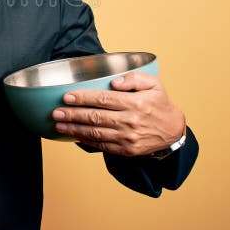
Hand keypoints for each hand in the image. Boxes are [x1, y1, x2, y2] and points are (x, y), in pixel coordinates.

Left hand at [52, 72, 185, 156]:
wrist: (174, 131)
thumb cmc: (161, 104)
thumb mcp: (155, 84)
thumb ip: (134, 78)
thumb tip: (114, 82)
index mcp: (136, 104)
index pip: (103, 99)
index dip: (83, 98)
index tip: (67, 97)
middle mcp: (130, 122)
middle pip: (96, 117)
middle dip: (73, 115)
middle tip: (56, 112)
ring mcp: (128, 138)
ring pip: (96, 133)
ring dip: (74, 129)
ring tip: (58, 125)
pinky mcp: (127, 151)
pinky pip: (102, 146)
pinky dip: (86, 141)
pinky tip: (74, 136)